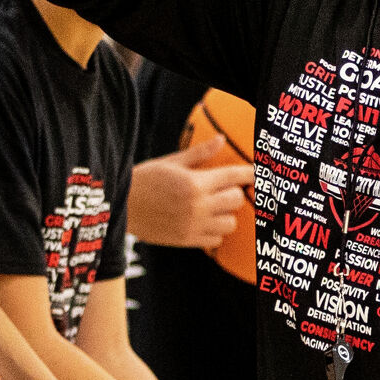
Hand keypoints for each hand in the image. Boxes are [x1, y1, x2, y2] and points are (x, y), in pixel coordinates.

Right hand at [128, 141, 254, 250]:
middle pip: (236, 200)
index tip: (257, 173)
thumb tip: (221, 139)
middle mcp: (198, 205)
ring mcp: (194, 225)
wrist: (121, 206)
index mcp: (195, 182)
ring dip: (226, 214)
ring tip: (215, 207)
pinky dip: (215, 232)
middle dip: (234, 192)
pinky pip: (216, 240)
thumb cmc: (145, 178)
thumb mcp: (171, 161)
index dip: (250, 173)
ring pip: (230, 223)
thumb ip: (200, 154)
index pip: (234, 176)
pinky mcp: (187, 240)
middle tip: (224, 189)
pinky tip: (205, 222)